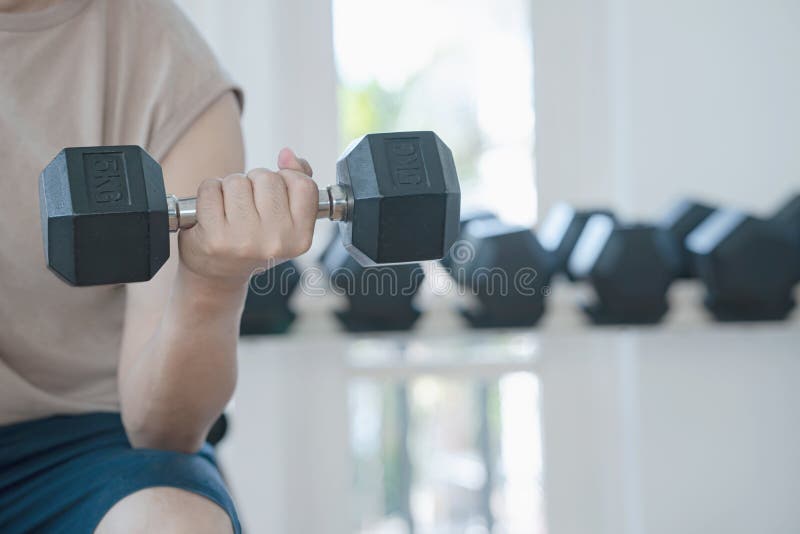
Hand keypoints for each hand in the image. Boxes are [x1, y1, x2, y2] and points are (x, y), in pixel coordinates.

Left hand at [177, 148, 317, 289]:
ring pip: (237, 181)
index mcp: (300, 238)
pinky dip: (208, 193)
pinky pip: (210, 188)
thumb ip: (297, 181)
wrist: (218, 275)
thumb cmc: (253, 240)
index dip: (287, 178)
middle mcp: (276, 242)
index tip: (275, 193)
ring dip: (229, 188)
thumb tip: (287, 154)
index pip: (303, 185)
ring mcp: (245, 241)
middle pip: (267, 178)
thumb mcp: (285, 218)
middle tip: (248, 207)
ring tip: (230, 211)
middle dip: (254, 183)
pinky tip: (212, 214)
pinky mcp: (215, 237)